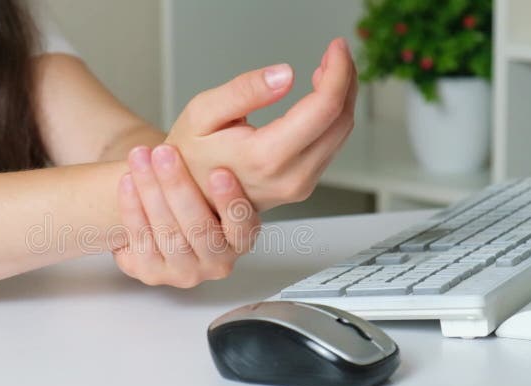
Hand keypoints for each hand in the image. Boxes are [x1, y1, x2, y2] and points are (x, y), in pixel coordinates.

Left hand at [113, 144, 259, 287]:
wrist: (158, 213)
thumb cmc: (193, 193)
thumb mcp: (213, 181)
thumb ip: (222, 167)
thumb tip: (234, 126)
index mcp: (240, 239)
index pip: (242, 226)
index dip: (230, 201)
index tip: (219, 172)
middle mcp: (217, 262)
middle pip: (198, 228)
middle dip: (178, 186)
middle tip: (164, 153)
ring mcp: (184, 272)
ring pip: (168, 233)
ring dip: (151, 192)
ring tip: (141, 158)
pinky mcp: (153, 274)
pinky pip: (140, 240)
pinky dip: (131, 208)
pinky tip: (128, 182)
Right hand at [167, 38, 356, 210]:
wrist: (185, 194)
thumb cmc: (189, 154)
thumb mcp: (203, 113)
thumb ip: (244, 91)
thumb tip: (285, 74)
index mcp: (265, 157)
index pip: (323, 109)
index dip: (338, 73)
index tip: (336, 48)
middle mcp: (289, 178)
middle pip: (340, 121)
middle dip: (345, 81)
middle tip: (334, 53)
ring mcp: (298, 187)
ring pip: (340, 135)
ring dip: (341, 98)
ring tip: (326, 71)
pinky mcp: (301, 187)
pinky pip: (330, 147)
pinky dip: (331, 117)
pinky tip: (318, 99)